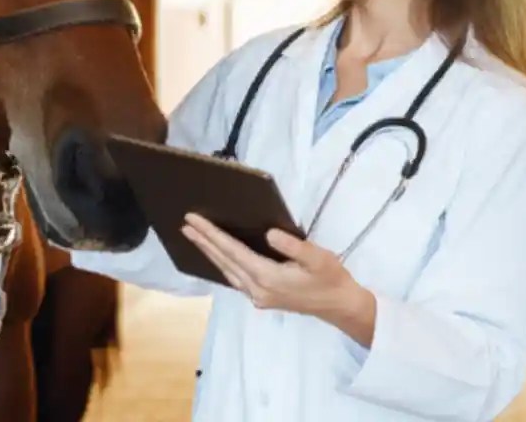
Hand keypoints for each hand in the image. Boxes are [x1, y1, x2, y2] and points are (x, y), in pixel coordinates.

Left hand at [181, 213, 376, 344]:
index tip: (194, 220)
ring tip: (194, 237)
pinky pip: (234, 279)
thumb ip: (293, 246)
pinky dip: (222, 265)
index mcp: (268, 277)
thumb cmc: (330, 278)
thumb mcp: (318, 258)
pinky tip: (216, 257)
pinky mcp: (261, 299)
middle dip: (203, 242)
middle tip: (185, 224)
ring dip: (210, 253)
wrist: (340, 306)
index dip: (212, 235)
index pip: (233, 251)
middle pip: (224, 261)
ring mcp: (258, 297)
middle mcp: (257, 289)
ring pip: (227, 272)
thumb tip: (269, 234)